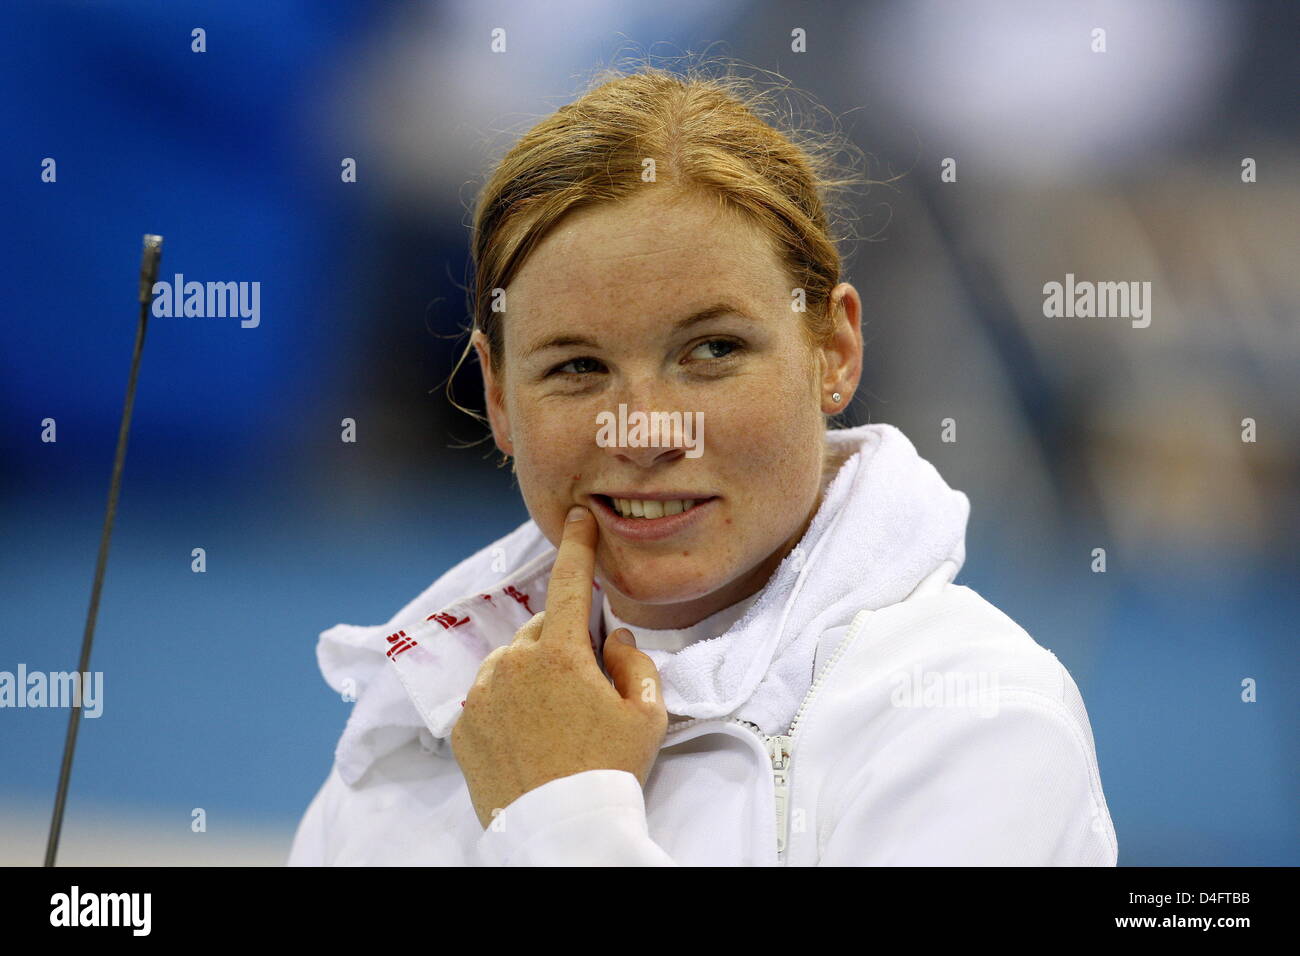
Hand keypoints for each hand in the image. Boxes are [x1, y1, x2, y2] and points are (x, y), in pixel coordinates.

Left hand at [450, 505, 667, 828]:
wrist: (560, 830)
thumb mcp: (646, 714)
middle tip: (587, 692)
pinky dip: (509, 704)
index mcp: (560, 654)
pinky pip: (489, 696)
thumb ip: (635, 661)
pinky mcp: (463, 725)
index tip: (576, 518)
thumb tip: (616, 637)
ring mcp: (482, 694)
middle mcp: (513, 664)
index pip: (570, 584)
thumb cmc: (608, 771)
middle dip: (565, 646)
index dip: (577, 547)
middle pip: (543, 632)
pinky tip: (531, 736)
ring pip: (512, 663)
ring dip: (533, 675)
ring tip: (557, 722)